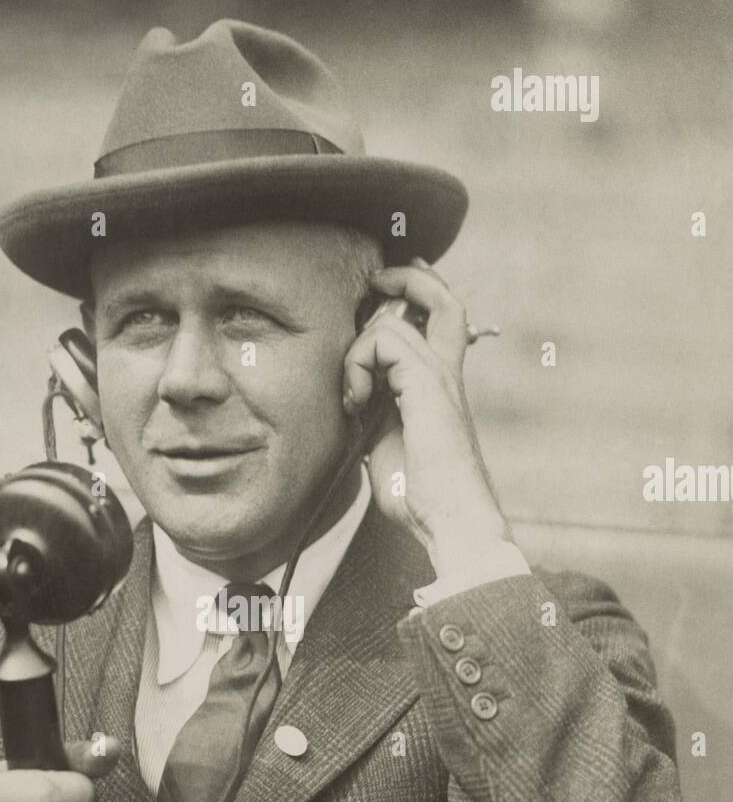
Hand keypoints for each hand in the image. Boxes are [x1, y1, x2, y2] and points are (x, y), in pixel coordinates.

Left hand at [343, 260, 510, 575]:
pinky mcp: (427, 387)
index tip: (383, 286)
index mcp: (440, 387)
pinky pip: (386, 341)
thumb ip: (376, 414)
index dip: (417, 289)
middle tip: (371, 289)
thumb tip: (351, 403)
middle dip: (401, 280)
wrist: (451, 521)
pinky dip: (359, 364)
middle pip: (441, 298)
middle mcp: (446, 375)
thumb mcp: (388, 445)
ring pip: (398, 318)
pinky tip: (356, 402)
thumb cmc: (421, 497)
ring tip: (353, 393)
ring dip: (359, 348)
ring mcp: (440, 379)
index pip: (441, 318)